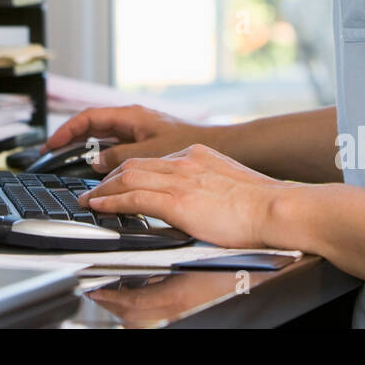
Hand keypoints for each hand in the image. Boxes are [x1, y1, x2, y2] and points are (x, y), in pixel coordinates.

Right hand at [41, 104, 208, 173]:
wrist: (221, 147)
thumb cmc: (189, 144)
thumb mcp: (148, 153)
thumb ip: (119, 157)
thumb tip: (95, 163)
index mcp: (130, 115)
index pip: (88, 118)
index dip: (67, 131)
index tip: (51, 145)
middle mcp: (132, 120)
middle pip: (92, 126)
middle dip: (70, 139)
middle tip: (51, 155)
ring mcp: (139, 131)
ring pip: (104, 138)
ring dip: (86, 149)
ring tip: (68, 164)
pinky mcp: (146, 143)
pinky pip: (117, 148)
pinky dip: (103, 157)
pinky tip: (98, 172)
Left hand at [76, 144, 286, 248]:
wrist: (274, 208)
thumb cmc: (261, 206)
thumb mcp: (228, 186)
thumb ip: (207, 188)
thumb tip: (199, 203)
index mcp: (197, 156)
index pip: (154, 161)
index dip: (132, 172)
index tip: (121, 181)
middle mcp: (185, 162)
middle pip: (135, 164)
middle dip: (110, 178)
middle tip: (96, 190)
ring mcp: (180, 179)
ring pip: (128, 177)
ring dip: (104, 190)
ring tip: (89, 200)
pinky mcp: (177, 200)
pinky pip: (133, 197)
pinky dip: (112, 201)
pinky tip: (99, 207)